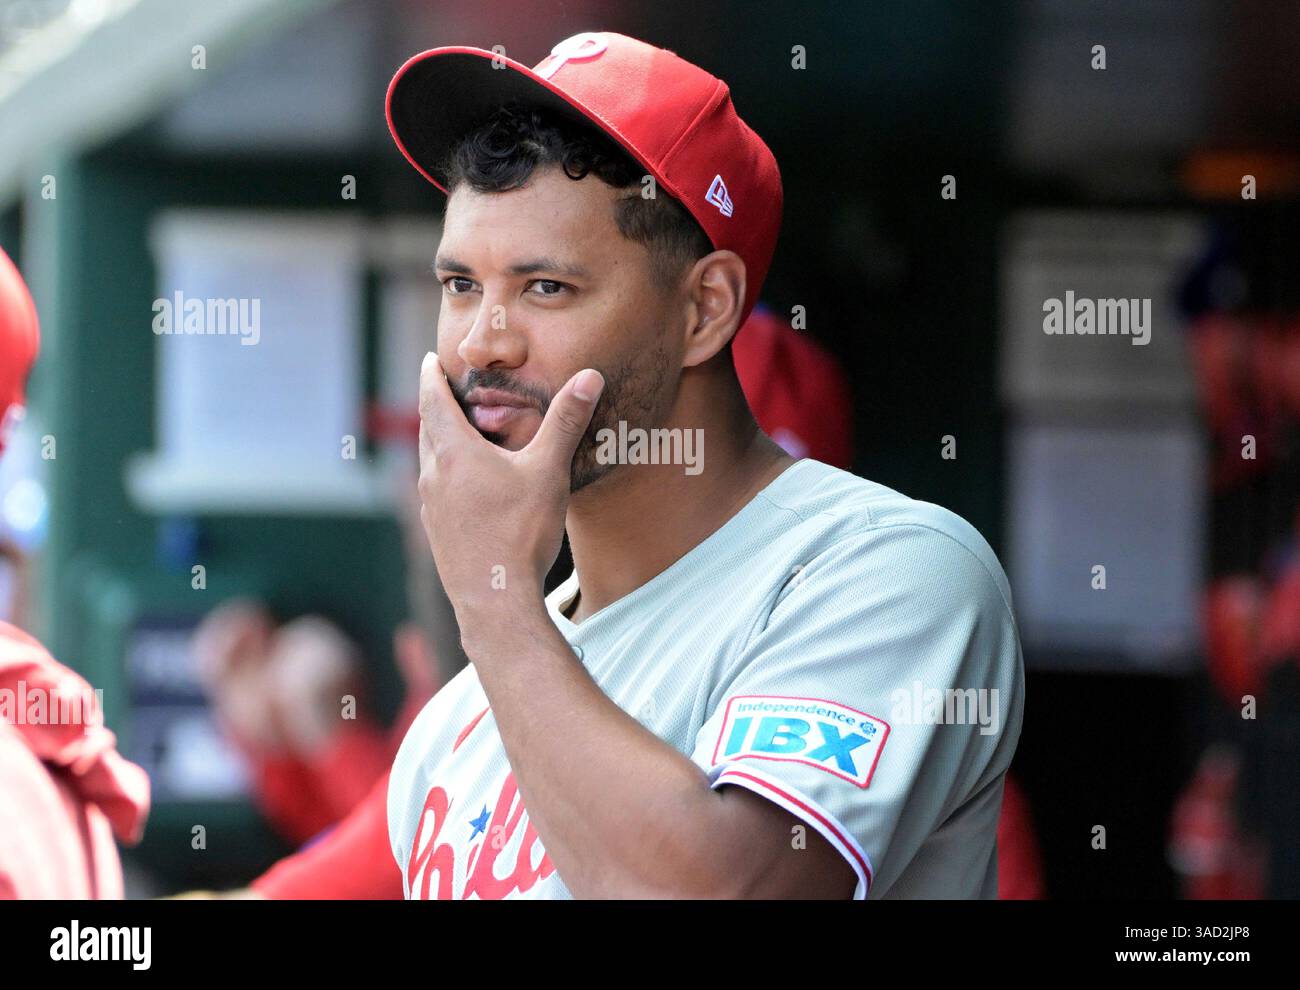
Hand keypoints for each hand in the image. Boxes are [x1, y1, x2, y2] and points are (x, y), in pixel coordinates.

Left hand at [416, 352, 602, 630]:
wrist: (495, 600)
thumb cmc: (521, 533)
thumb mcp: (549, 470)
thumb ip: (566, 421)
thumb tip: (589, 376)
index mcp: (454, 452)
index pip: (433, 400)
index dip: (432, 377)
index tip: (430, 361)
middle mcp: (433, 476)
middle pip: (427, 429)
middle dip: (435, 407)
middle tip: (446, 392)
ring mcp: (431, 508)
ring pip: (429, 462)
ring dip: (439, 442)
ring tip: (457, 435)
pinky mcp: (437, 533)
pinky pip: (435, 490)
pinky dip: (444, 474)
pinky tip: (466, 487)